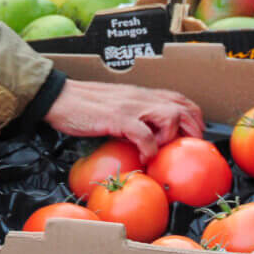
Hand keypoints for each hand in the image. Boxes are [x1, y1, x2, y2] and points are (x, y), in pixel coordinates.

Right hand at [44, 80, 204, 163]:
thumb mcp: (116, 107)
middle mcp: (141, 97)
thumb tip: (146, 138)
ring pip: (170, 116)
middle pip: (183, 108)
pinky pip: (144, 134)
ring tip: (160, 151)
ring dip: (170, 138)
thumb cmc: (84, 105)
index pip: (180, 99)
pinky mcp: (118, 118)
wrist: (59, 97)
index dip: (194, 118)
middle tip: (187, 149)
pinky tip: (144, 158)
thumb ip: (133, 116)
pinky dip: (150, 149)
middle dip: (193, 130)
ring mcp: (131, 106)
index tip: (194, 136)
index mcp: (141, 94)